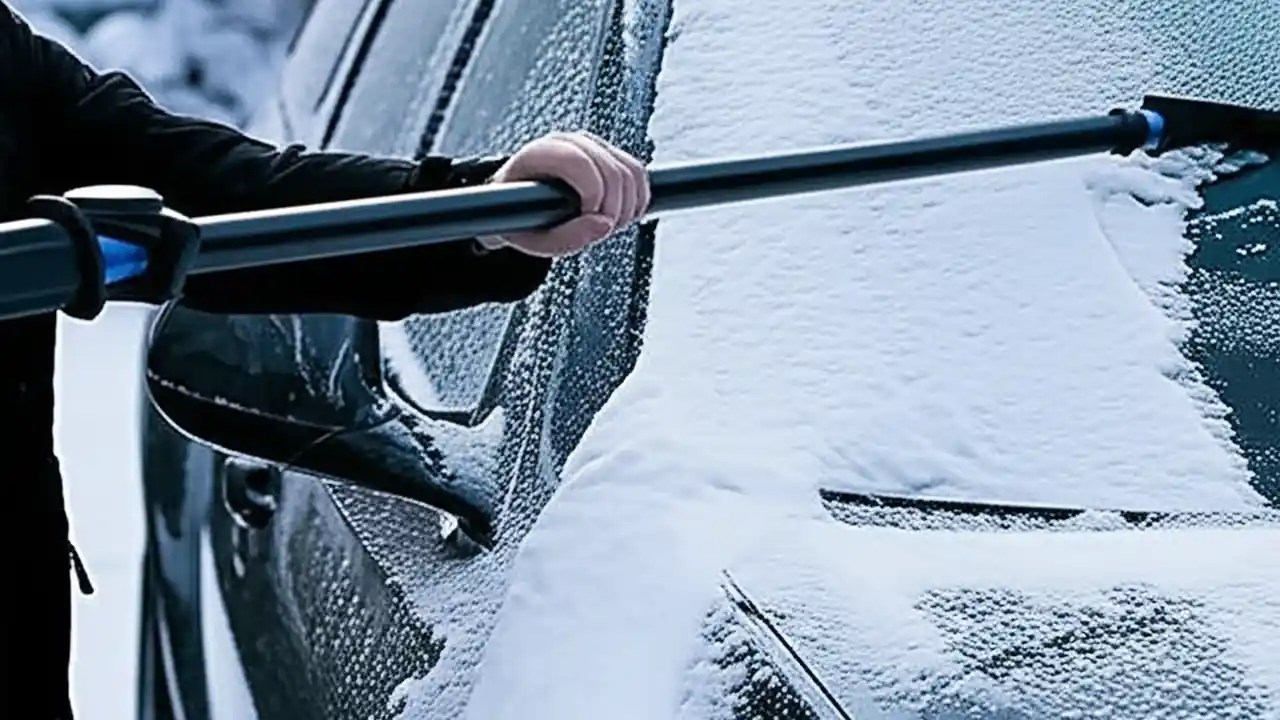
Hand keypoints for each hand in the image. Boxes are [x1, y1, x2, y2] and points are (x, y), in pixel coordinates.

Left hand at [478, 132, 650, 257]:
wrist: (521, 206)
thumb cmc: (524, 220)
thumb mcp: (537, 239)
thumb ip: (568, 237)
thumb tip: (605, 225)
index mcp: (542, 154)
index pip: (582, 163)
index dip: (595, 196)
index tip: (593, 223)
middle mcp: (570, 142)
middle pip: (613, 171)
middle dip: (617, 210)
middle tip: (604, 232)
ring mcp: (592, 144)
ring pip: (631, 171)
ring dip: (630, 207)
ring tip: (611, 226)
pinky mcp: (609, 154)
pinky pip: (638, 173)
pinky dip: (638, 199)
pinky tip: (622, 217)